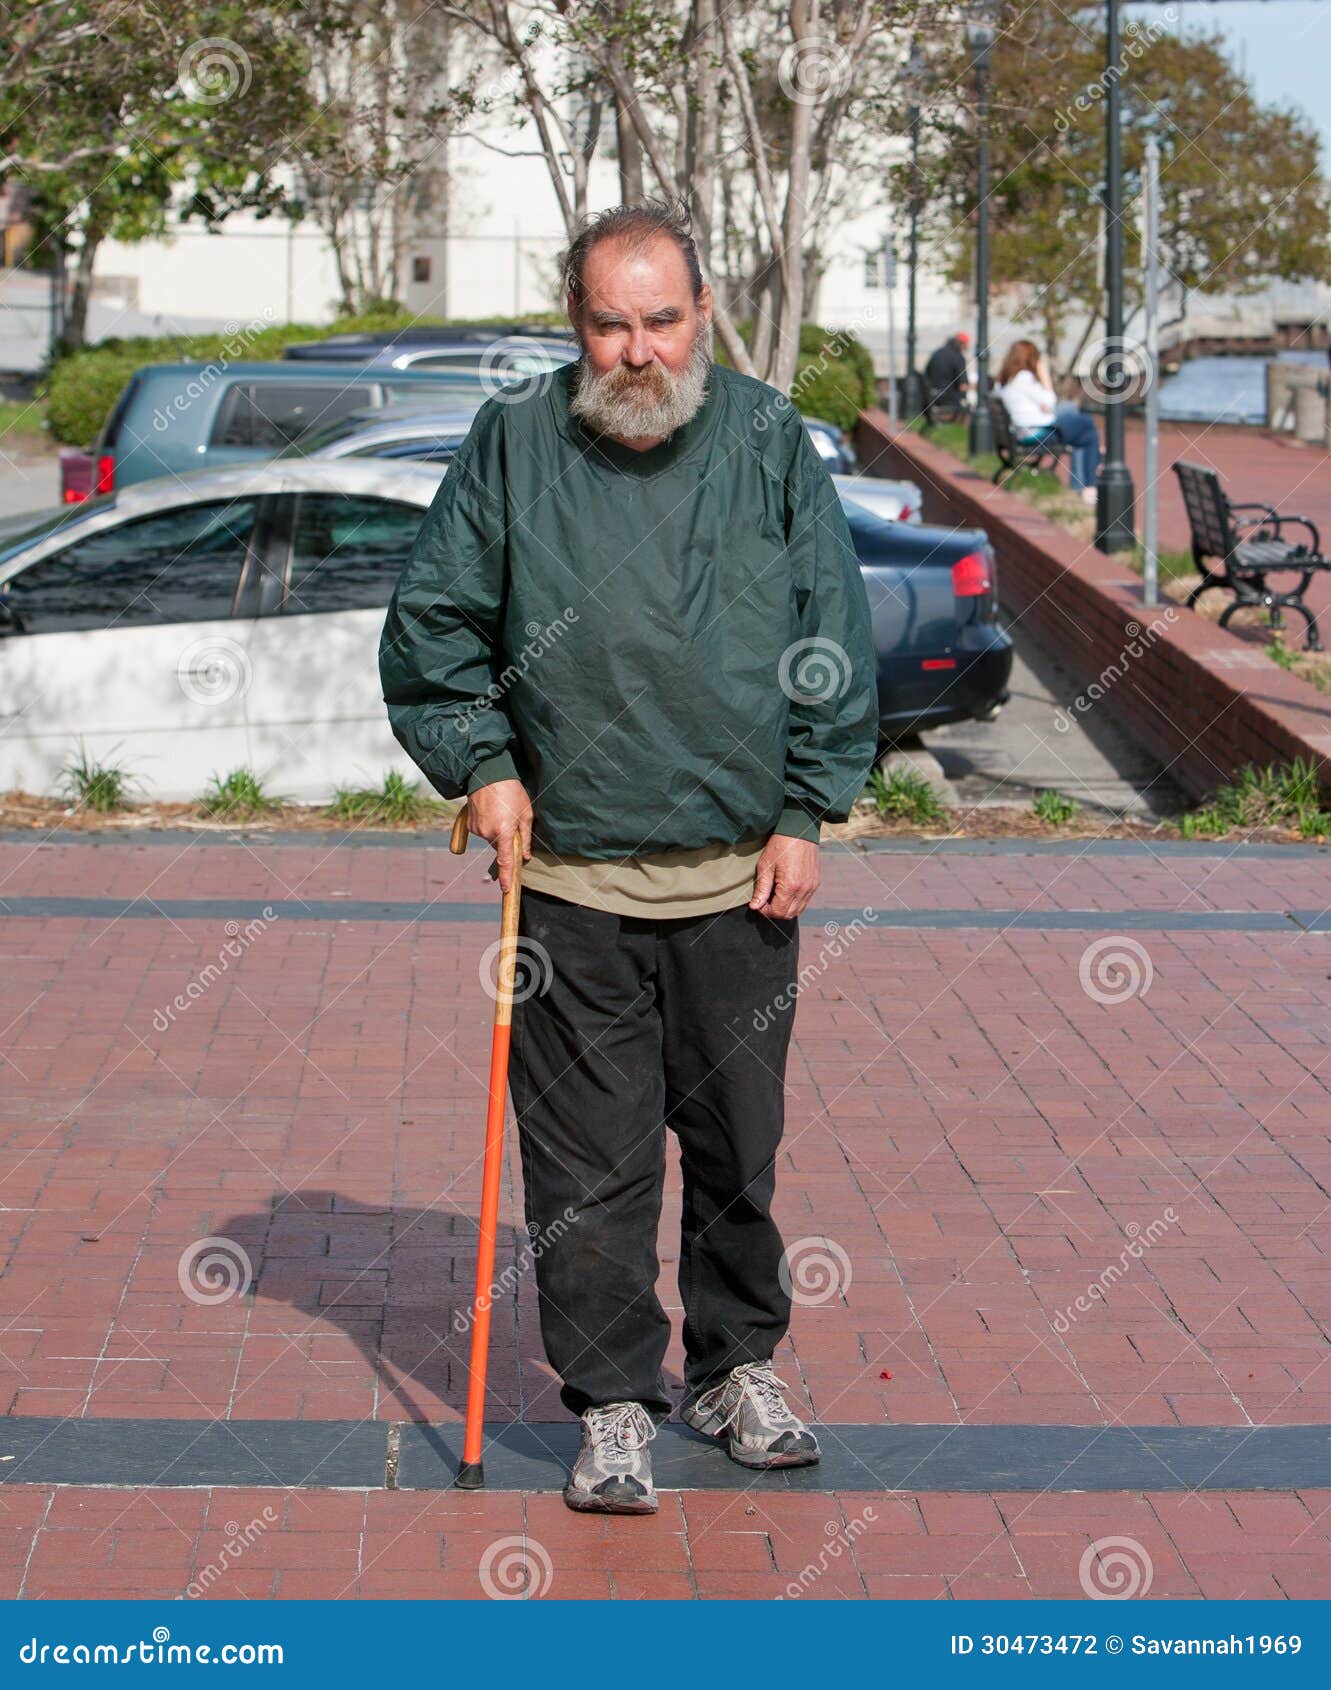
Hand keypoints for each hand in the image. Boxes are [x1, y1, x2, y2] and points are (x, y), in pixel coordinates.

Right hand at [466, 778, 532, 892]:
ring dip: (498, 831)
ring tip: (501, 811)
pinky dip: (488, 825)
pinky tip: (491, 811)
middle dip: (507, 839)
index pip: (505, 860)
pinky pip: (483, 831)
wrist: (487, 773)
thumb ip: (525, 838)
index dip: (507, 876)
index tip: (506, 889)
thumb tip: (525, 856)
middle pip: (500, 847)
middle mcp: (487, 833)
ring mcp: (477, 829)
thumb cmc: (511, 792)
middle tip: (512, 820)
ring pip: (491, 839)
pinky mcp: (470, 825)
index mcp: (503, 831)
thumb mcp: (526, 813)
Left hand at [749, 834, 819, 918]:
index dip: (765, 911)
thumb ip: (761, 889)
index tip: (758, 903)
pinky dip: (794, 902)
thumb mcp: (766, 865)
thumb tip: (755, 906)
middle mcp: (804, 889)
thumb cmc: (780, 845)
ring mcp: (812, 887)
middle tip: (765, 901)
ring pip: (798, 910)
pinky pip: (805, 901)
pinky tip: (785, 891)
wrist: (800, 830)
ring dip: (785, 908)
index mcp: (791, 886)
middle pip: (788, 914)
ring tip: (774, 896)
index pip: (778, 911)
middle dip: (774, 911)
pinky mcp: (815, 883)